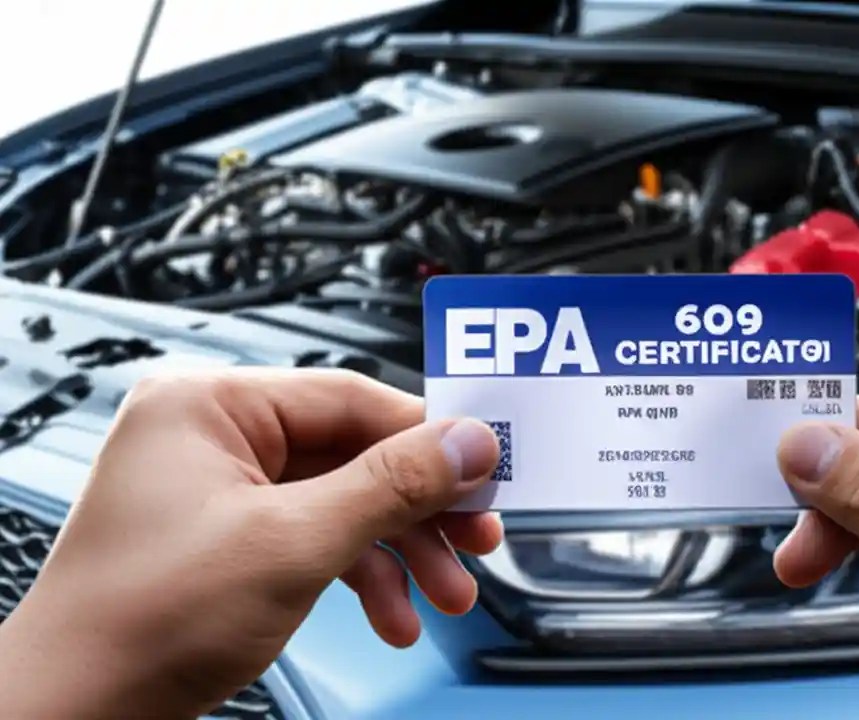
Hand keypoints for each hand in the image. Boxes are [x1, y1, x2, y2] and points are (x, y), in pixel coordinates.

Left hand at [0, 369, 500, 718]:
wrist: (72, 716)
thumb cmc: (140, 625)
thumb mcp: (292, 544)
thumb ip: (391, 486)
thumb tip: (466, 444)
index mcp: (208, 405)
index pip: (350, 397)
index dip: (428, 434)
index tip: (487, 463)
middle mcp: (212, 436)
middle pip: (354, 453)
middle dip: (420, 509)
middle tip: (476, 537)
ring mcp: (219, 489)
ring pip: (343, 501)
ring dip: (401, 553)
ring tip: (446, 594)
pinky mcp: (229, 538)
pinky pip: (316, 537)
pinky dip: (361, 576)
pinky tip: (394, 616)